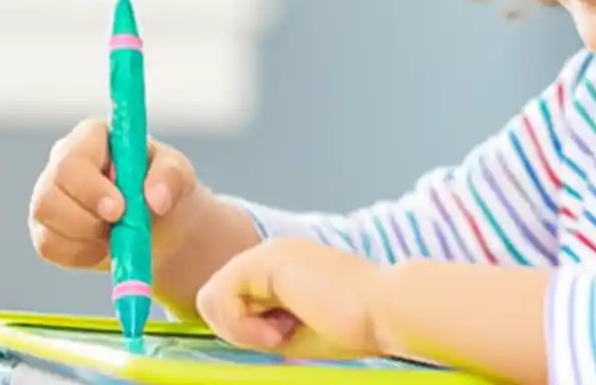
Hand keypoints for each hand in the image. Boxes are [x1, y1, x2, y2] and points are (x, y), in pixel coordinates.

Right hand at [28, 118, 202, 270]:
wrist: (157, 224)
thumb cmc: (162, 187)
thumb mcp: (178, 175)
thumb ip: (170, 177)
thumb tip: (156, 199)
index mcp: (93, 137)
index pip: (74, 160)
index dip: (91, 189)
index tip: (120, 209)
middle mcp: (63, 161)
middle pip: (49, 193)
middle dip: (85, 219)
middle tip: (118, 227)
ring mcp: (50, 194)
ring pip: (45, 220)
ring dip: (84, 236)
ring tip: (116, 234)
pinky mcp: (46, 226)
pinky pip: (49, 246)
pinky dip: (80, 254)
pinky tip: (102, 246)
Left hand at [196, 238, 385, 360]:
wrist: (384, 311)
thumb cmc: (354, 327)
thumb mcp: (293, 333)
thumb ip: (260, 327)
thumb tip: (227, 332)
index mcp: (283, 269)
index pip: (234, 300)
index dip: (245, 330)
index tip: (283, 341)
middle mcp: (271, 255)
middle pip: (217, 298)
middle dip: (240, 330)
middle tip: (282, 338)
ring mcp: (267, 253)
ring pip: (211, 296)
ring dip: (240, 328)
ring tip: (280, 335)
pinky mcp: (264, 260)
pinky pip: (218, 295)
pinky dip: (240, 325)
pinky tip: (277, 332)